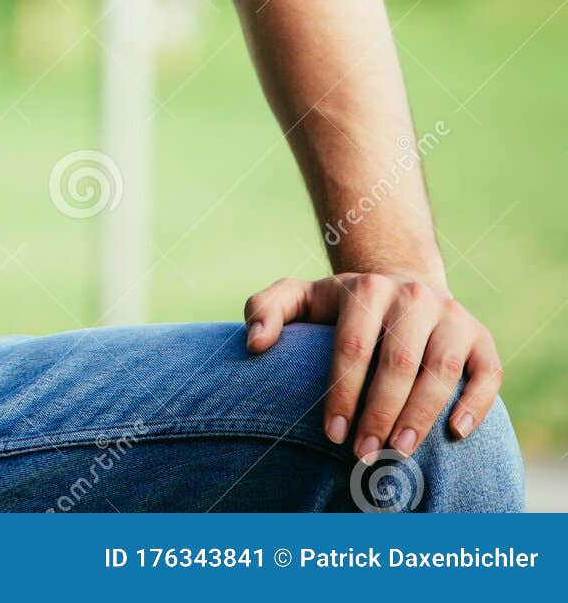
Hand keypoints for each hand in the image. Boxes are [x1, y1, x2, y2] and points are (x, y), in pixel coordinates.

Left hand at [244, 272, 501, 460]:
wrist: (402, 288)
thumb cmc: (344, 309)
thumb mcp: (302, 299)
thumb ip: (266, 309)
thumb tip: (255, 344)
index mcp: (366, 287)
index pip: (353, 345)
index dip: (342, 393)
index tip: (332, 434)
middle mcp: (413, 296)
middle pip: (398, 362)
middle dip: (378, 413)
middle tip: (362, 454)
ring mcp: (452, 316)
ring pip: (441, 371)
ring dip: (420, 416)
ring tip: (397, 451)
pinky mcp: (481, 338)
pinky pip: (487, 373)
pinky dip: (476, 404)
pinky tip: (456, 433)